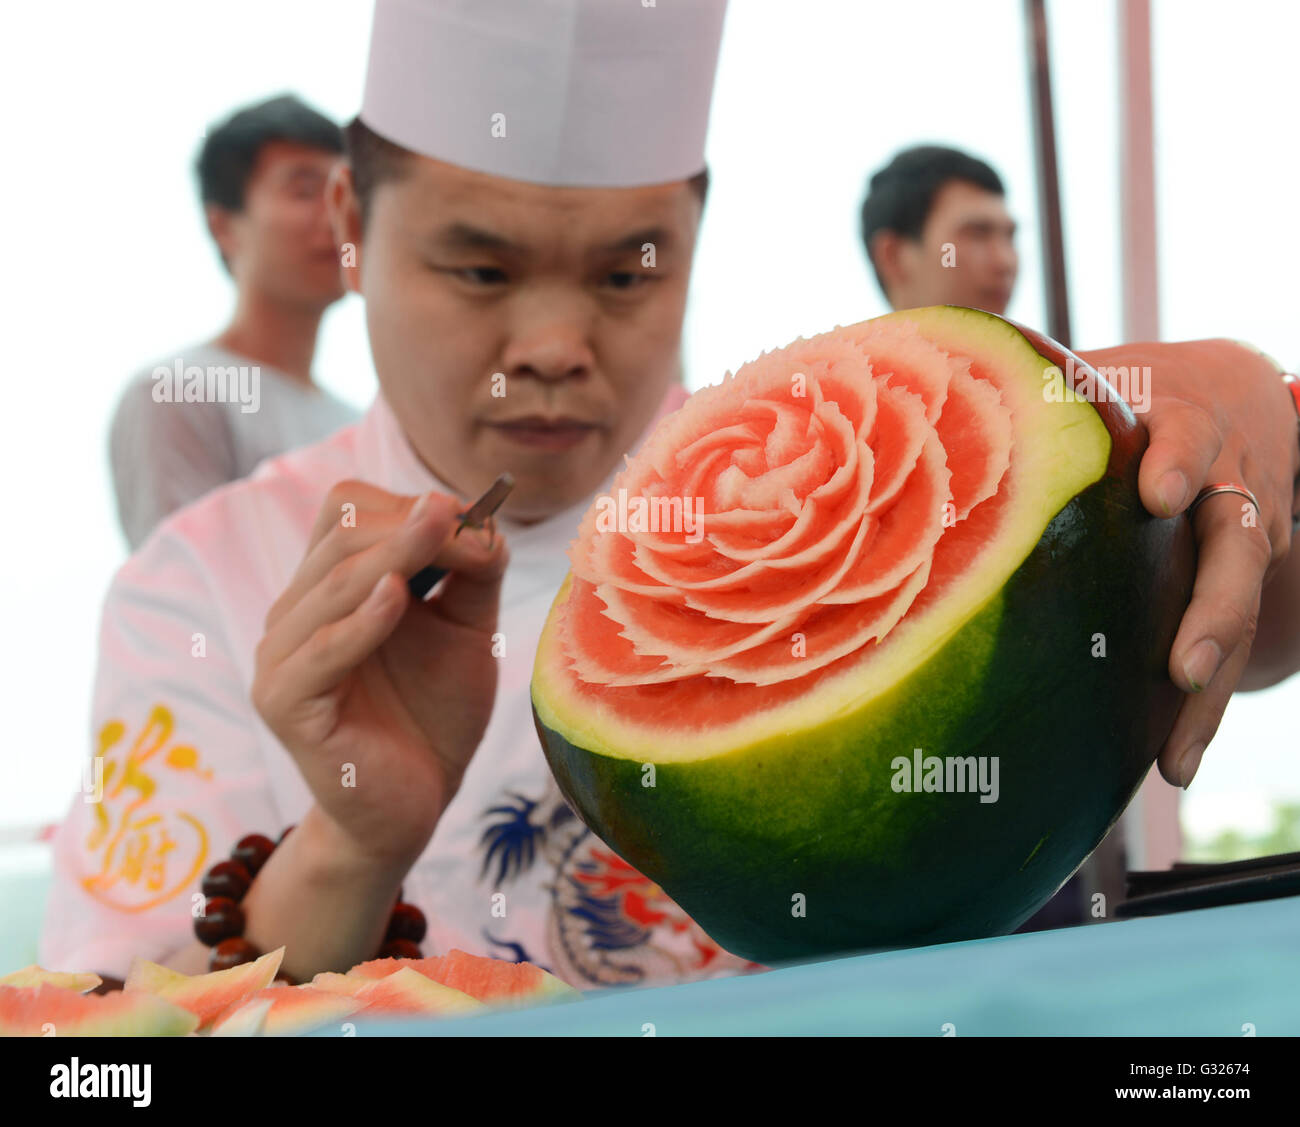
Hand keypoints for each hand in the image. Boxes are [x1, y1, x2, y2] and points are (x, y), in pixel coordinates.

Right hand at [251, 481, 508, 865]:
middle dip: (408, 526)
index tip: (468, 515)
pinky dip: (360, 621)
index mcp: (330, 587)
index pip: (347, 511)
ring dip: (393, 554)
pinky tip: (397, 598)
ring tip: (440, 536)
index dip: (407, 505)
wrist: (414, 804)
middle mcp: (296, 613)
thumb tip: (484, 521)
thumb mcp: (466, 630)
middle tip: (461, 522)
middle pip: (340, 537)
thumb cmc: (435, 713)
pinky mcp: (285, 705)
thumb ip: (474, 574)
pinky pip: (319, 652)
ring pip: (331, 584)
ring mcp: (281, 658)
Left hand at [1081, 339, 1298, 786]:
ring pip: (1243, 612)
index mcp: (1183, 426)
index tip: (1158, 492)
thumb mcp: (1103, 380)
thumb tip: (929, 402)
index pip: (1187, 436)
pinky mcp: (1248, 576)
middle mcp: (1227, 486)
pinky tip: (1173, 762)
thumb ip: (1039, 399)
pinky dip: (1205, 705)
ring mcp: (1246, 536)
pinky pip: (1238, 643)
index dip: (1176, 459)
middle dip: (1212, 609)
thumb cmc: (1139, 392)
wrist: (1240, 392)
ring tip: (1175, 756)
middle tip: (1181, 667)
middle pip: (1235, 547)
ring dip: (1211, 687)